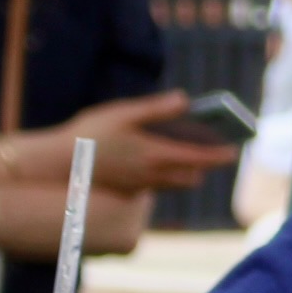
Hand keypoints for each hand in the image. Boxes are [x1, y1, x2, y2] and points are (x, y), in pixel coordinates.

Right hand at [66, 92, 237, 191]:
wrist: (57, 164)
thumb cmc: (89, 134)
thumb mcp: (123, 113)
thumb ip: (156, 109)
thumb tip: (185, 100)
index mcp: (155, 155)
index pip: (198, 158)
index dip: (218, 155)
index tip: (233, 152)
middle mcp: (151, 176)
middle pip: (191, 176)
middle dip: (203, 165)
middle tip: (209, 150)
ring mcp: (138, 187)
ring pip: (173, 184)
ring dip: (183, 172)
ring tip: (182, 153)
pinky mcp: (126, 192)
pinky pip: (154, 188)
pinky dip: (162, 177)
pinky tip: (150, 160)